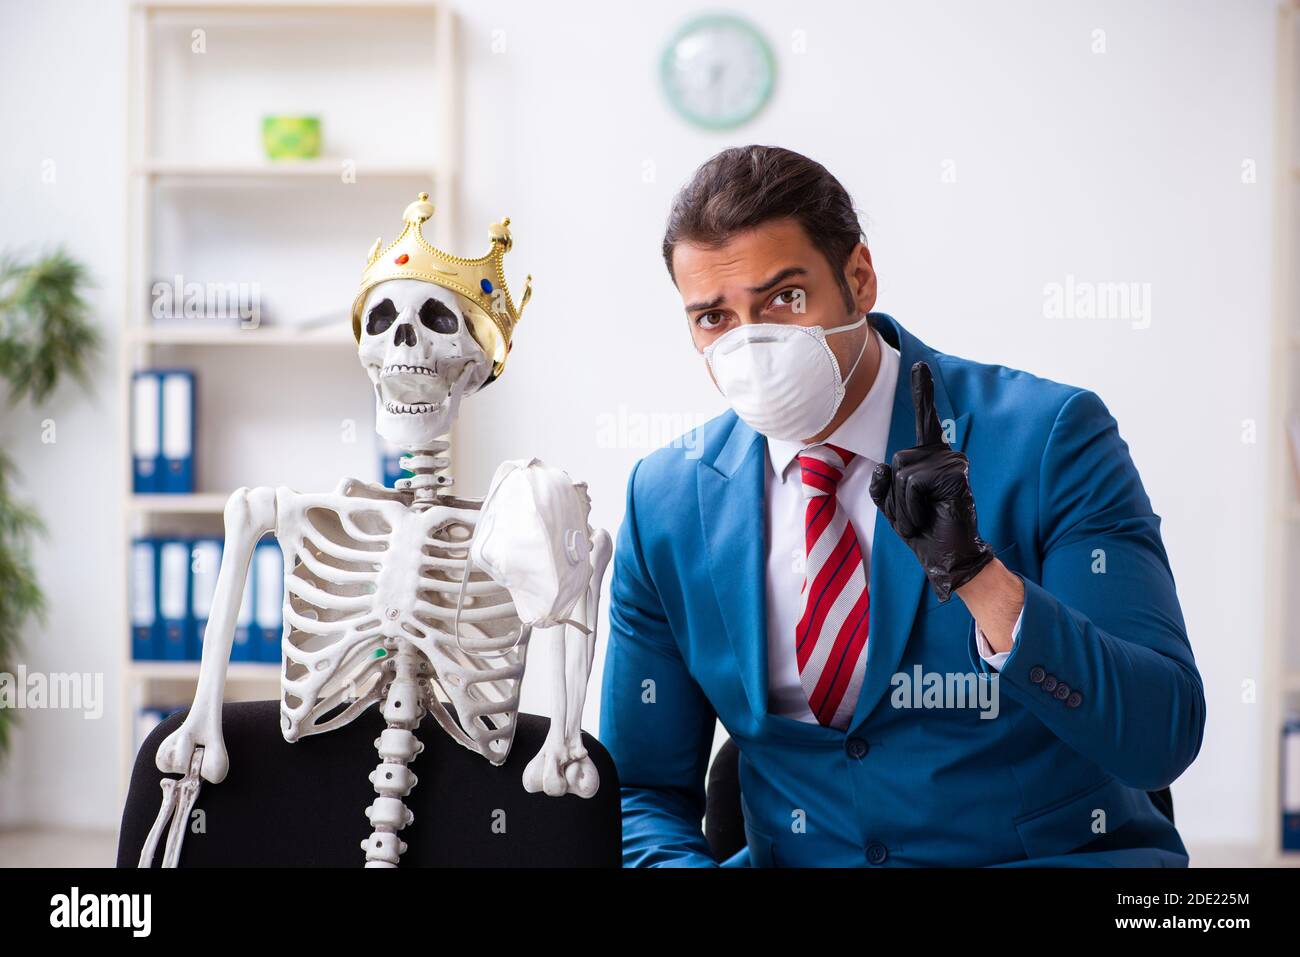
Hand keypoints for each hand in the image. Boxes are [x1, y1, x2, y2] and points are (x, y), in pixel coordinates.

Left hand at [869, 361, 992, 601]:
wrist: (951, 559)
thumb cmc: (926, 534)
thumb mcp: (894, 509)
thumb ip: (883, 487)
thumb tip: (882, 466)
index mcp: (931, 459)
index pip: (925, 422)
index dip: (922, 392)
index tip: (919, 365)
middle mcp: (944, 455)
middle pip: (896, 461)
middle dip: (894, 496)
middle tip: (915, 517)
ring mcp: (952, 462)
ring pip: (901, 473)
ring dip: (902, 505)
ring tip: (922, 520)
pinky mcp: (955, 473)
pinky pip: (912, 483)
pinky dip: (910, 508)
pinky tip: (927, 519)